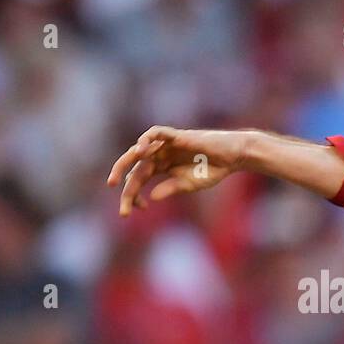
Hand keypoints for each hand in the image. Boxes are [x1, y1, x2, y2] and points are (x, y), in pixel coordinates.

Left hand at [106, 126, 252, 214]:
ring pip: (139, 150)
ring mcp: (166, 144)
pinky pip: (156, 133)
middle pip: (134, 166)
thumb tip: (151, 197)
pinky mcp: (176, 136)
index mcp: (161, 167)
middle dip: (122, 180)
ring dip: (125, 163)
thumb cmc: (212, 170)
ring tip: (116, 179)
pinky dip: (145, 140)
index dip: (133, 196)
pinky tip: (139, 152)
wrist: (232, 157)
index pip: (139, 179)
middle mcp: (160, 155)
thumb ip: (170, 189)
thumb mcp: (188, 185)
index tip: (134, 211)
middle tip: (111, 191)